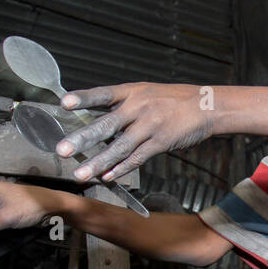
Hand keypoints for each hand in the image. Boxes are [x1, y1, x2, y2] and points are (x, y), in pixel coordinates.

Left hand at [57, 82, 212, 181]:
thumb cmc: (173, 100)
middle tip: (62, 150)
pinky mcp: (161, 142)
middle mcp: (138, 108)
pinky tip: (108, 177)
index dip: (83, 98)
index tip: (63, 103)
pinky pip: (137, 158)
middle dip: (82, 139)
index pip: (102, 94)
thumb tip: (99, 123)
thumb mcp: (146, 93)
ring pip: (119, 147)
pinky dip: (122, 168)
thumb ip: (122, 106)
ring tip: (80, 174)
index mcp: (132, 92)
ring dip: (98, 163)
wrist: (205, 106)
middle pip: (106, 125)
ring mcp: (150, 126)